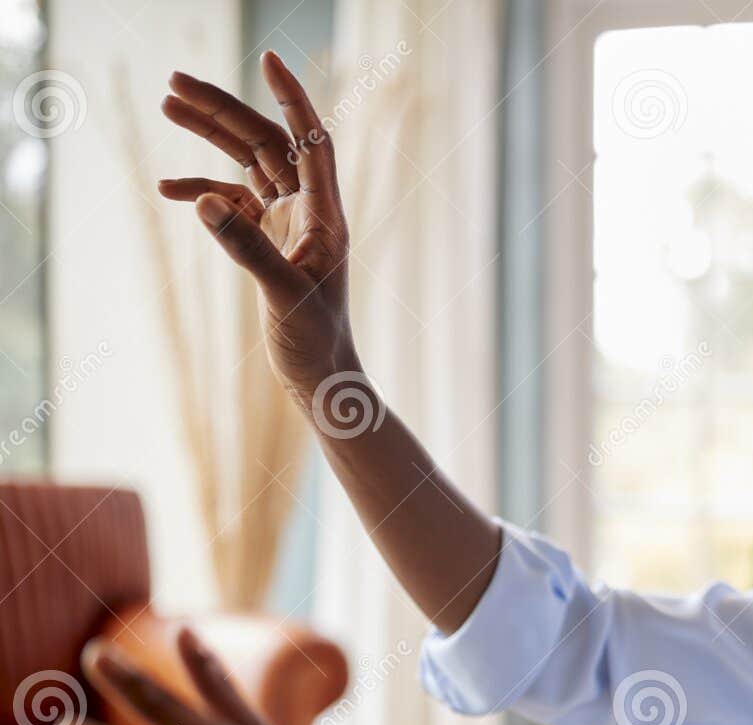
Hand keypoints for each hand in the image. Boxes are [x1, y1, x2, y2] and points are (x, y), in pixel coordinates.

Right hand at [158, 52, 355, 395]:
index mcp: (326, 215)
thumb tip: (205, 198)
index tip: (268, 59)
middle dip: (225, 109)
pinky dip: (202, 189)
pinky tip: (169, 188)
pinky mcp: (266, 242)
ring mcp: (286, 224)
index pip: (312, 141)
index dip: (292, 99)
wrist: (319, 377)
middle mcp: (309, 212)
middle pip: (268, 143)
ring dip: (210, 135)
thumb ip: (247, 248)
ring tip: (167, 104)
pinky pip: (232, 200)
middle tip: (175, 80)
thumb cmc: (315, 341)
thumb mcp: (283, 295)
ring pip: (247, 164)